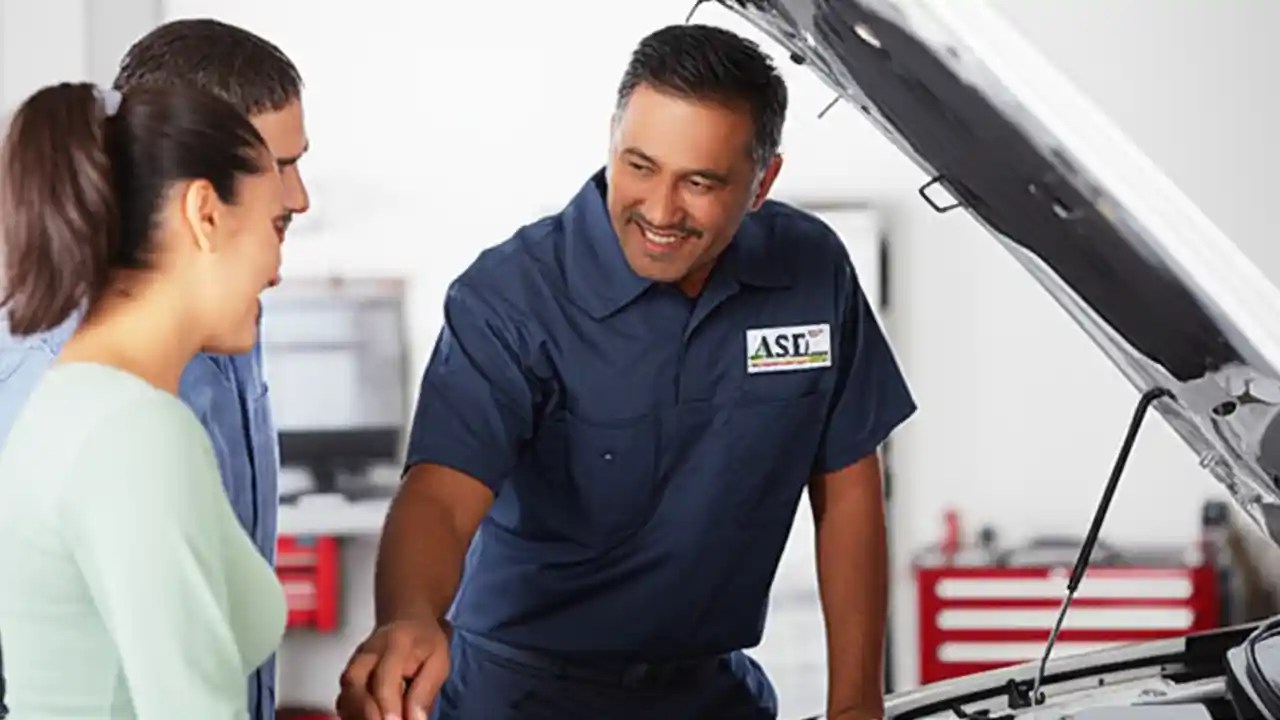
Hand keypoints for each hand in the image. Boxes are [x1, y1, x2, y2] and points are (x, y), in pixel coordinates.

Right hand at [335, 618, 450, 719]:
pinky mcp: (347, 680)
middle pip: (353, 686)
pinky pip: (344, 703)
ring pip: (345, 697)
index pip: (384, 679)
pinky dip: (354, 716)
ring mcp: (353, 666)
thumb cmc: (425, 642)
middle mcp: (366, 654)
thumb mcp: (438, 662)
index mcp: (394, 644)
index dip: (388, 706)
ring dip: (359, 717)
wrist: (405, 621)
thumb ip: (426, 691)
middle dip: (366, 714)